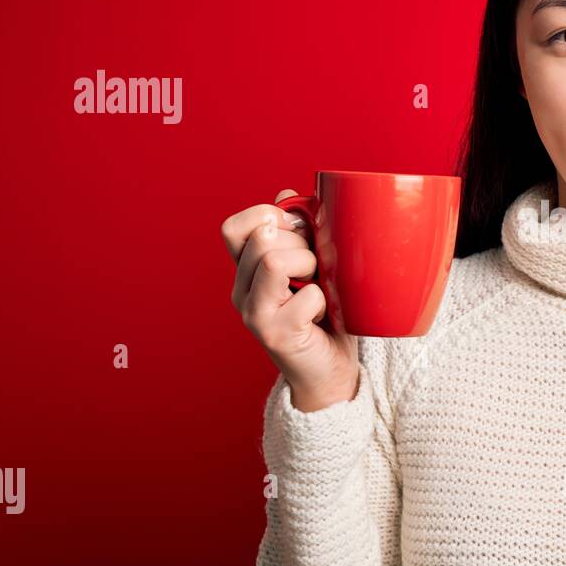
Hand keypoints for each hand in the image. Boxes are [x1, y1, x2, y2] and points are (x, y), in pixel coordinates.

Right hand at [220, 188, 360, 409]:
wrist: (331, 371)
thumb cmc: (327, 316)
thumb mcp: (315, 266)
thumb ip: (299, 232)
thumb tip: (288, 194)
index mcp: (246, 271)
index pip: (234, 227)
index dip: (268, 217)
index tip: (299, 233)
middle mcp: (241, 291)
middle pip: (263, 237)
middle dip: (301, 244)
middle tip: (316, 270)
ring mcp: (254, 314)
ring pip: (274, 260)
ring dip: (310, 267)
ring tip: (319, 287)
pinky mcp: (274, 335)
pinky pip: (306, 296)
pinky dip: (324, 301)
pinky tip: (323, 315)